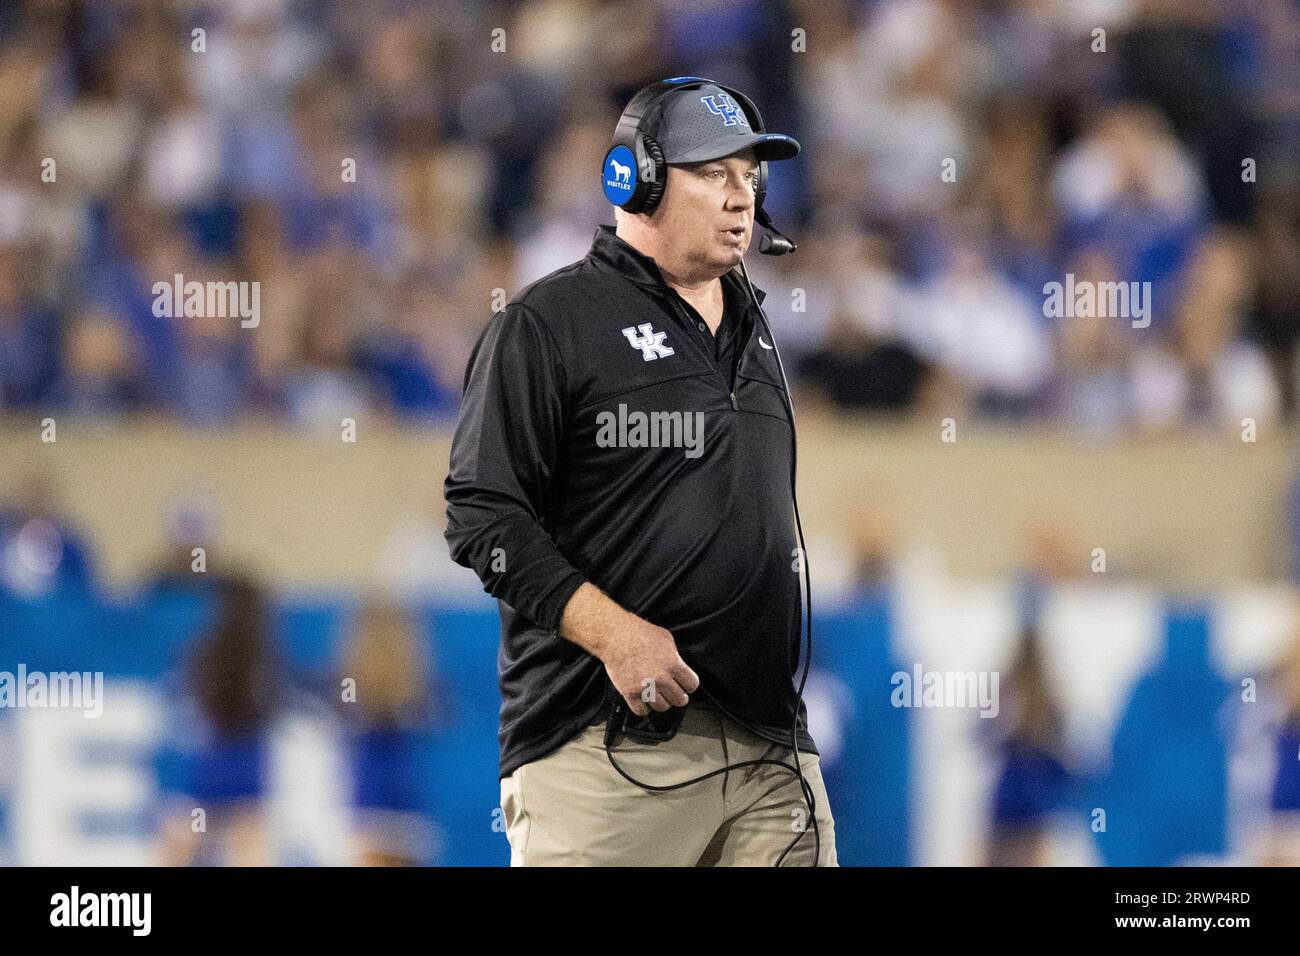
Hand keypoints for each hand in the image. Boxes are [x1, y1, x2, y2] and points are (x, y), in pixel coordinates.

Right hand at [558, 583, 699, 715]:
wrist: (616, 636)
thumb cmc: (639, 633)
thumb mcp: (666, 638)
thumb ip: (674, 654)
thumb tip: (678, 664)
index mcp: (673, 664)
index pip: (692, 684)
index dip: (689, 685)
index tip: (686, 685)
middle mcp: (661, 678)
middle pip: (679, 700)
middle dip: (678, 696)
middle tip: (673, 693)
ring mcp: (645, 687)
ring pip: (662, 707)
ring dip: (661, 703)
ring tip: (658, 697)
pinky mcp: (630, 693)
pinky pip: (641, 711)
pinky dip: (644, 708)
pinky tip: (644, 701)